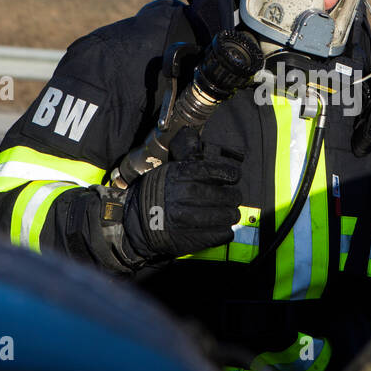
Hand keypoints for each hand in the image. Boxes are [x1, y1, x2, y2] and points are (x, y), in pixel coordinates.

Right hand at [120, 128, 241, 261]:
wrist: (137, 220)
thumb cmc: (159, 191)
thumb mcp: (169, 168)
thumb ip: (186, 153)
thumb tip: (190, 131)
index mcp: (182, 174)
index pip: (220, 172)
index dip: (230, 175)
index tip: (233, 177)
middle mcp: (185, 195)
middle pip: (228, 196)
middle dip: (233, 197)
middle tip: (231, 198)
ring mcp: (188, 219)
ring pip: (227, 216)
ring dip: (230, 215)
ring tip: (227, 213)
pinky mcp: (191, 239)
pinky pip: (221, 235)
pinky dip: (224, 231)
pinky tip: (220, 227)